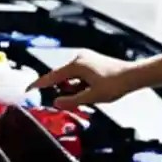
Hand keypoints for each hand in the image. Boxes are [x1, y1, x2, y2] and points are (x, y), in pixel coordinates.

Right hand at [27, 49, 146, 109]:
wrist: (133, 76)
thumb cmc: (115, 84)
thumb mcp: (92, 96)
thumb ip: (72, 100)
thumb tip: (56, 102)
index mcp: (76, 65)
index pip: (52, 76)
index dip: (39, 84)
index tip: (28, 89)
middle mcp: (79, 58)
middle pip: (62, 77)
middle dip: (64, 90)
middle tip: (73, 101)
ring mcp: (85, 59)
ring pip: (71, 77)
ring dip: (74, 88)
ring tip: (88, 96)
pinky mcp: (91, 62)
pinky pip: (78, 75)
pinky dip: (79, 85)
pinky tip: (90, 91)